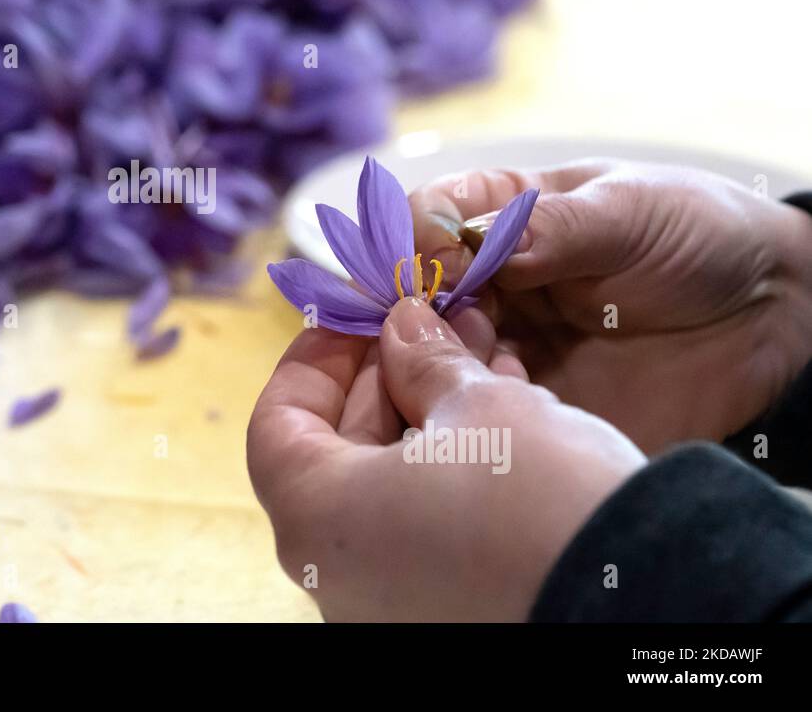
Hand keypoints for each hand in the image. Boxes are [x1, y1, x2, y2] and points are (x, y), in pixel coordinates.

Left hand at [248, 298, 644, 621]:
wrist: (650, 600)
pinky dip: (451, 467)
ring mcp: (390, 601)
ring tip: (480, 354)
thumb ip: (424, 358)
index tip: (358, 315)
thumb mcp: (479, 403)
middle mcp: (338, 574)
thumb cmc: (541, 496)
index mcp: (316, 518)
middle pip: (333, 452)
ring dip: (427, 414)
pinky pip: (426, 526)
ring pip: (386, 486)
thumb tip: (403, 326)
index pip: (276, 422)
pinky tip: (506, 412)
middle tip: (429, 321)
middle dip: (386, 376)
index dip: (314, 356)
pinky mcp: (445, 612)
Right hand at [409, 160, 811, 452]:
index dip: (418, 246)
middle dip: (417, 319)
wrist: (772, 316)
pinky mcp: (526, 406)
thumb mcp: (631, 211)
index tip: (441, 275)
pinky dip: (477, 420)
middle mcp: (486, 281)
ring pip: (430, 362)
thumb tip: (474, 243)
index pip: (423, 221)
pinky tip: (510, 416)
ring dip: (442, 373)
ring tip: (488, 378)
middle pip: (410, 298)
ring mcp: (502, 345)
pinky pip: (478, 418)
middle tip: (456, 338)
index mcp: (501, 215)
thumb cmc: (700, 236)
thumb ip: (554, 226)